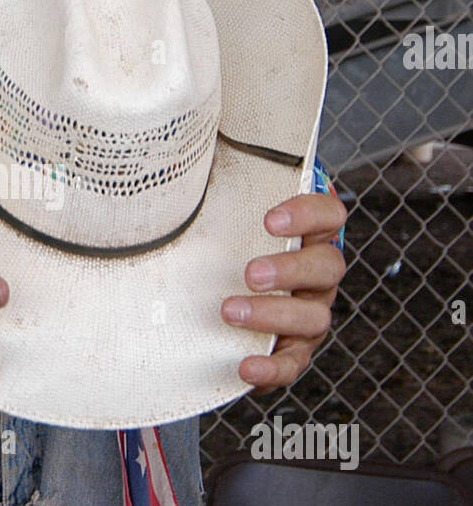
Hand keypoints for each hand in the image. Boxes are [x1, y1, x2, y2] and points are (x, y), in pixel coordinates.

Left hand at [220, 192, 346, 392]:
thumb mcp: (220, 200)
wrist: (212, 282)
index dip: (307, 215)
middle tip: (249, 272)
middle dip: (289, 270)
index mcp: (309, 231)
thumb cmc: (222, 231)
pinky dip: (273, 369)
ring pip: (314, 317)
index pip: (329, 214)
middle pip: (327, 268)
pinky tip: (246, 366)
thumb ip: (213, 174)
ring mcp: (307, 312)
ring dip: (274, 314)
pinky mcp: (290, 349)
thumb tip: (176, 137)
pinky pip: (293, 364)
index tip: (269, 219)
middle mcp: (316, 273)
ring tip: (229, 310)